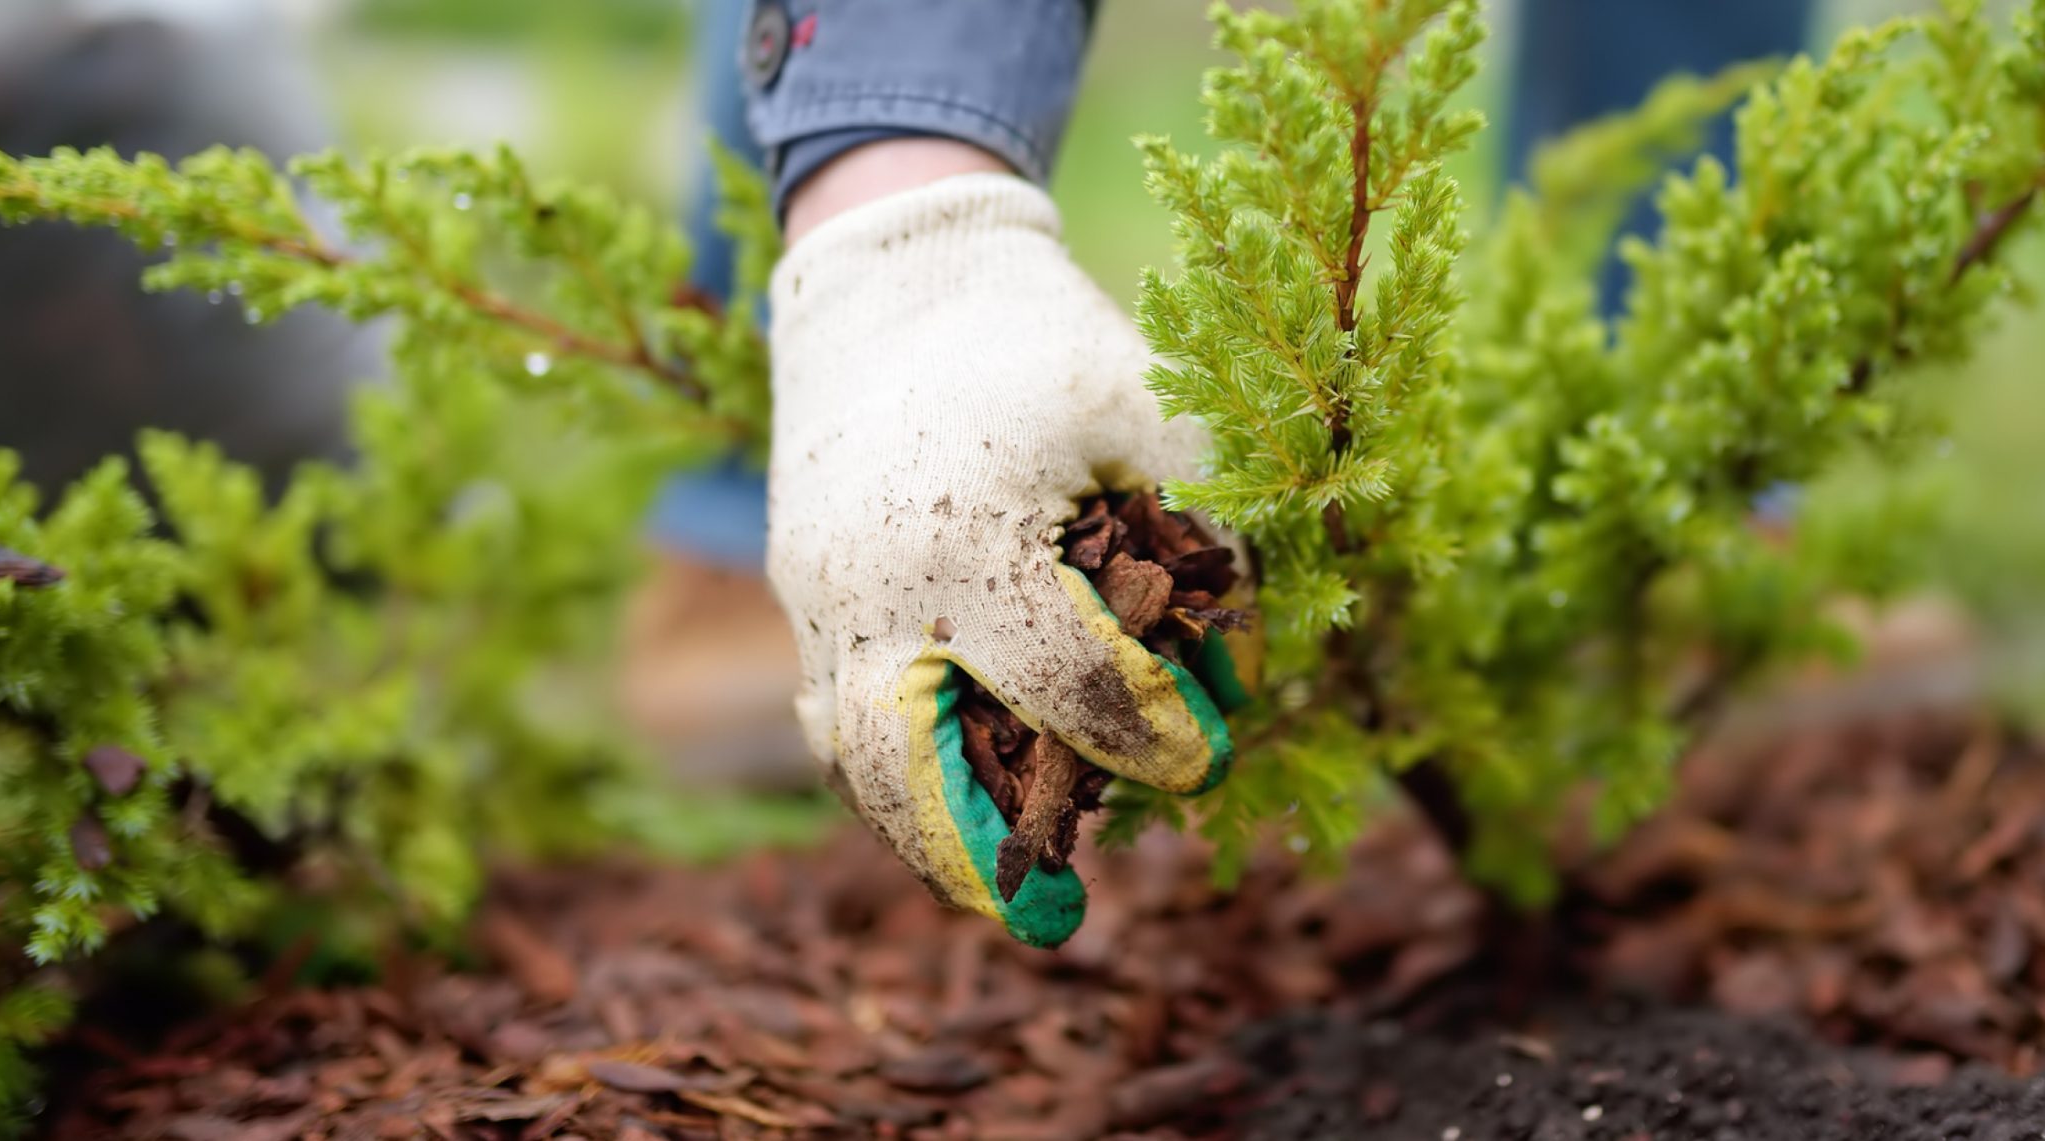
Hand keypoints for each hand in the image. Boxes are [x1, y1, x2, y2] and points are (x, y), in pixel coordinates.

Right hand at [765, 164, 1237, 946]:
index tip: (1202, 763)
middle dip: (974, 856)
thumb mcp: (1149, 410)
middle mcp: (871, 586)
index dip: (1149, 736)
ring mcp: (818, 596)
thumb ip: (1208, 536)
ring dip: (924, 829)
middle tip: (1052, 922)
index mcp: (967, 538)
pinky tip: (956, 800)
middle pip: (902, 768)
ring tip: (1000, 881)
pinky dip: (889, 770)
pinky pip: (834, 710)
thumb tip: (1243, 667)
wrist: (891, 271)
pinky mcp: (801, 593)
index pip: (1065, 684)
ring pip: (851, 757)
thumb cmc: (1040, 339)